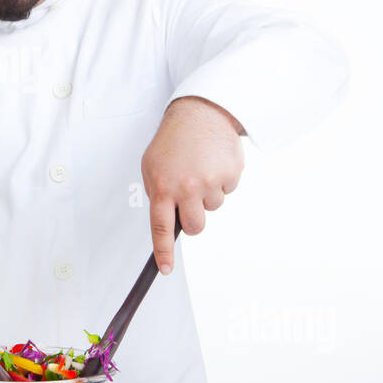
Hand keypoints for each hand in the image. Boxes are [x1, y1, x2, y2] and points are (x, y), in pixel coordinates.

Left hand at [140, 97, 244, 274]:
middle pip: (194, 227)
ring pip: (213, 207)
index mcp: (162, 186)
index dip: (163, 251)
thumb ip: (156, 193)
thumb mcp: (151, 165)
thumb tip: (165, 219)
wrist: (200, 113)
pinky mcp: (231, 174)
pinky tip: (214, 161)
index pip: (160, 227)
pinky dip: (222, 180)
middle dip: (193, 220)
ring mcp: (210, 181)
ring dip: (208, 194)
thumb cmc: (173, 140)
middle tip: (191, 200)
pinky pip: (228, 190)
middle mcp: (186, 187)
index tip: (165, 269)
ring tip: (200, 168)